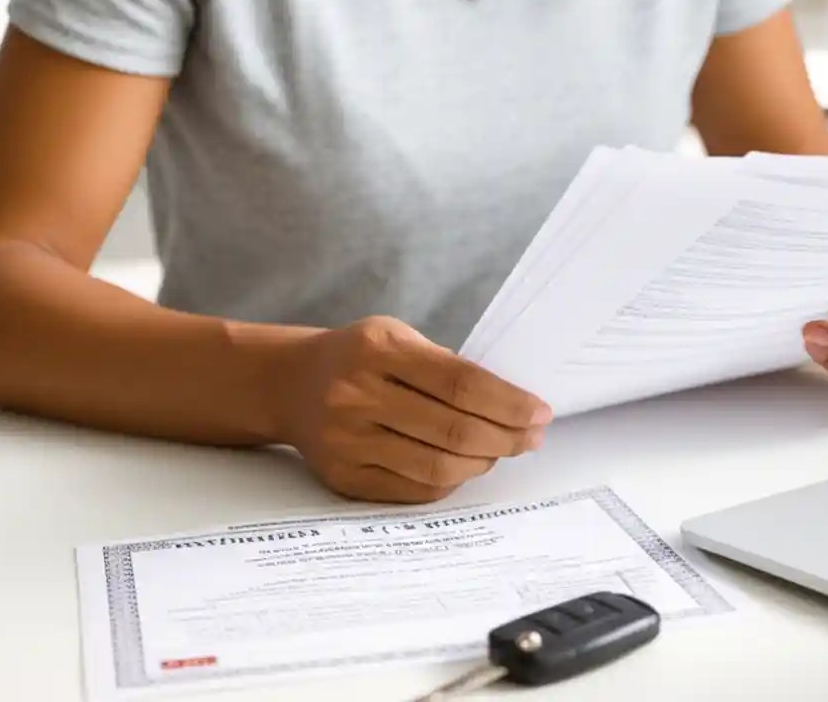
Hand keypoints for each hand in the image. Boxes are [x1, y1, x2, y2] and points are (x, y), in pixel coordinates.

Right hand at [277, 317, 551, 503]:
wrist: (287, 383)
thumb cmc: (358, 358)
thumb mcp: (397, 338)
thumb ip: (447, 367)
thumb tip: (513, 406)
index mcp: (378, 350)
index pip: (461, 383)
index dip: (509, 403)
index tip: (540, 413)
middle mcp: (357, 396)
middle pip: (454, 430)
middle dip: (507, 438)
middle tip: (531, 438)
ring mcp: (347, 441)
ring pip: (438, 467)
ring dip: (483, 462)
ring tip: (500, 450)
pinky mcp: (344, 477)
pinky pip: (415, 489)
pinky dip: (451, 481)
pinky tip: (464, 465)